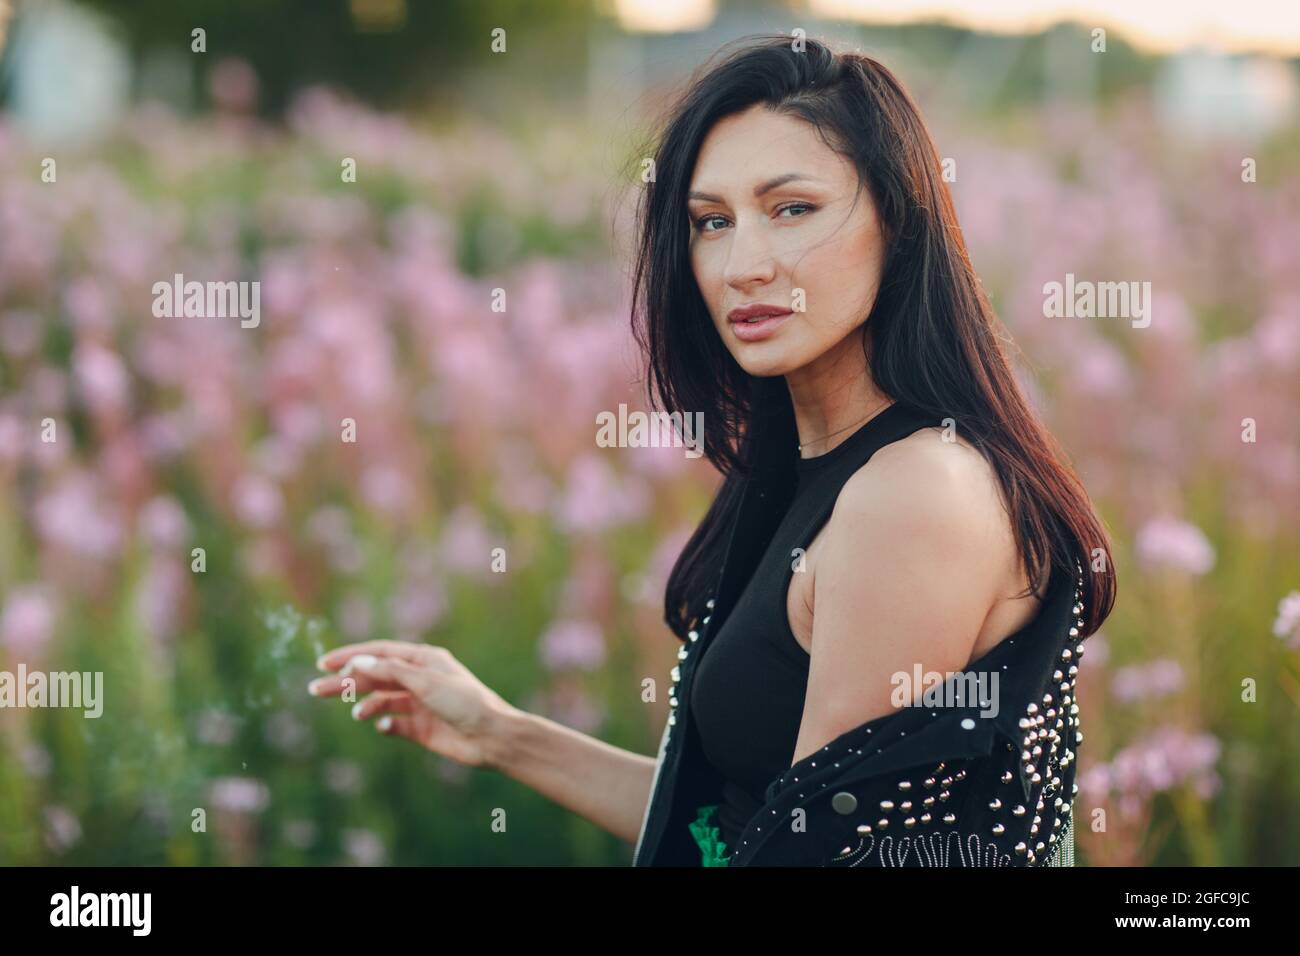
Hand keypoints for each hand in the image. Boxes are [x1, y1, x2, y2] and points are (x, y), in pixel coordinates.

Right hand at [308, 640, 516, 767]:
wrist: (492, 737)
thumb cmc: (465, 702)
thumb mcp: (426, 682)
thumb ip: (391, 672)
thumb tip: (359, 663)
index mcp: (423, 660)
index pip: (378, 654)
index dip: (350, 657)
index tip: (324, 664)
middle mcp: (419, 679)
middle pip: (374, 677)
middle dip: (346, 683)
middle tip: (316, 689)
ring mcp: (419, 704)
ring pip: (381, 700)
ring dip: (365, 705)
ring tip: (356, 715)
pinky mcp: (420, 728)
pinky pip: (393, 724)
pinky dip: (384, 724)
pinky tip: (382, 727)